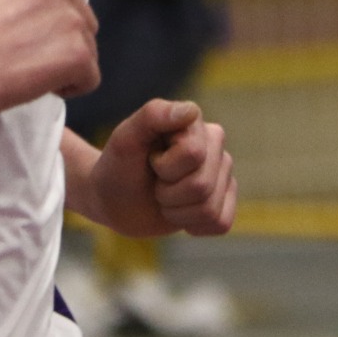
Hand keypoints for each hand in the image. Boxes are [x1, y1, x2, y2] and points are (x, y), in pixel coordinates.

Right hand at [0, 0, 98, 117]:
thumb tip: (57, 16)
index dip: (52, 26)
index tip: (27, 37)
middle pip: (85, 23)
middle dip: (64, 44)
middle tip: (30, 57)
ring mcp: (73, 20)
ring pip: (88, 51)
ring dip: (66, 66)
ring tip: (31, 70)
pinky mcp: (79, 54)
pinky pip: (90, 79)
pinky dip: (70, 89)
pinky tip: (41, 85)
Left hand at [88, 99, 235, 237]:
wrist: (114, 199)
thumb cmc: (118, 165)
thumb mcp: (126, 139)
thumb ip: (153, 115)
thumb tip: (192, 110)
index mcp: (194, 122)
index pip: (193, 154)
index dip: (165, 166)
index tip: (150, 159)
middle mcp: (214, 144)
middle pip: (201, 186)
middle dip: (167, 193)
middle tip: (154, 182)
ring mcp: (222, 173)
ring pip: (209, 209)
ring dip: (176, 212)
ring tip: (163, 197)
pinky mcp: (223, 201)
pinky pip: (221, 224)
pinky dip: (193, 226)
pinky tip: (179, 213)